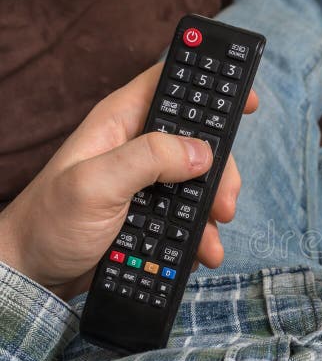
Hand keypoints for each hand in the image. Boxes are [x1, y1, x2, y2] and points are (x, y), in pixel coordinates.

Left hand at [0, 64, 258, 299]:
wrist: (34, 274)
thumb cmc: (49, 223)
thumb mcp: (95, 184)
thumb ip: (148, 159)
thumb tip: (201, 152)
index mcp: (121, 124)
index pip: (172, 86)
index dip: (210, 86)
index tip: (247, 101)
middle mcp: (138, 148)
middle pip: (200, 142)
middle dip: (220, 171)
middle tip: (225, 201)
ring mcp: (147, 182)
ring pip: (201, 183)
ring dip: (213, 210)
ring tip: (211, 238)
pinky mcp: (152, 214)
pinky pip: (189, 218)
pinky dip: (201, 236)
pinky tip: (200, 252)